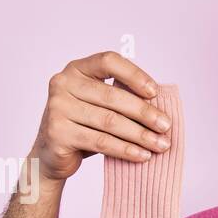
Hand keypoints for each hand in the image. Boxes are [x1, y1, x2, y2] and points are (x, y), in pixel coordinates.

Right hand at [29, 51, 172, 181]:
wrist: (52, 155)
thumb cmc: (83, 127)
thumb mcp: (99, 106)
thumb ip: (120, 99)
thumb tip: (161, 109)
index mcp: (76, 69)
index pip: (108, 61)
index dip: (134, 74)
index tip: (155, 92)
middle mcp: (63, 84)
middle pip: (112, 96)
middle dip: (144, 112)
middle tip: (166, 126)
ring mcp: (57, 108)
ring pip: (109, 121)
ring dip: (140, 135)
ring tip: (161, 145)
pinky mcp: (58, 133)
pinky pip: (101, 141)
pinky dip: (126, 150)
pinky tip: (143, 156)